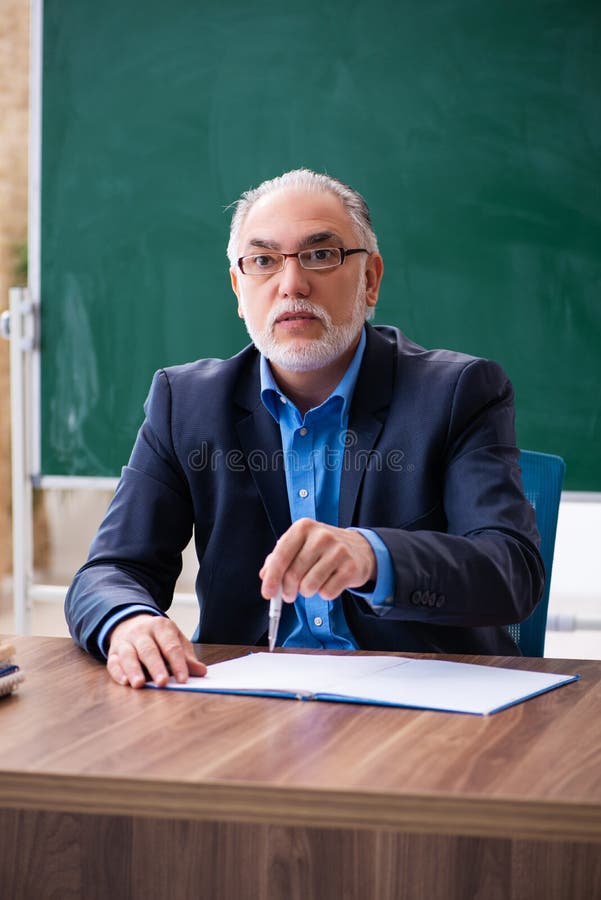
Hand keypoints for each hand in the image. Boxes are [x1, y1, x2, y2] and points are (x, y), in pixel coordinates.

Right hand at [106, 613, 206, 688]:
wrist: (131, 623)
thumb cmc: (159, 637)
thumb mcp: (175, 640)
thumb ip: (187, 657)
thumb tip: (201, 671)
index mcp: (161, 627)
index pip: (171, 646)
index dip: (178, 663)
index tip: (183, 679)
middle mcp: (142, 632)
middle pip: (149, 650)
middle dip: (156, 667)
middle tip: (162, 682)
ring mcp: (126, 641)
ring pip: (128, 655)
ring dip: (133, 670)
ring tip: (139, 684)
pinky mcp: (113, 652)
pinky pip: (113, 662)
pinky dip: (118, 673)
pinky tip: (124, 682)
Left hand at [260, 518, 375, 603]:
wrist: (359, 548)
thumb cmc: (322, 549)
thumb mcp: (299, 545)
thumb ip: (279, 558)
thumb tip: (265, 576)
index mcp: (303, 527)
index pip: (281, 556)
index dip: (271, 578)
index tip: (267, 593)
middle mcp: (321, 536)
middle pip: (293, 574)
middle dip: (287, 591)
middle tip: (289, 595)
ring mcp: (338, 551)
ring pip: (309, 586)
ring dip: (306, 592)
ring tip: (311, 585)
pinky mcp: (351, 567)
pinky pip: (327, 592)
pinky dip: (324, 593)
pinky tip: (328, 582)